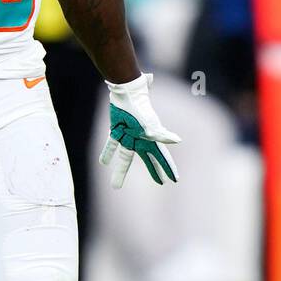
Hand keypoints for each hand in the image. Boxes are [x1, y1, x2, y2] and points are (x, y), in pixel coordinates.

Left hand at [100, 72, 179, 188]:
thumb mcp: (151, 124)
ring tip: (115, 186)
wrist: (127, 93)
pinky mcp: (117, 130)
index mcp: (151, 140)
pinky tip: (103, 163)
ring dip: (120, 171)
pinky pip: (112, 144)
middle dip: (155, 170)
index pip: (162, 157)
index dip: (168, 168)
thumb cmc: (140, 109)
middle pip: (148, 159)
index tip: (175, 180)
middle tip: (162, 182)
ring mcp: (129, 136)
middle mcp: (141, 140)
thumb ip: (162, 135)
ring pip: (125, 157)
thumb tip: (177, 141)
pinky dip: (107, 154)